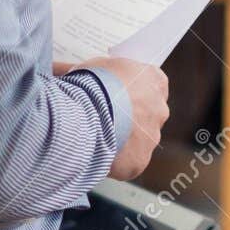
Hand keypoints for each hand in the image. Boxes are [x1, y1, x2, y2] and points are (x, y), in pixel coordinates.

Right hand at [60, 57, 169, 179]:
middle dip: (127, 118)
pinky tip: (94, 155)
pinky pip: (126, 162)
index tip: (115, 96)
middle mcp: (159, 109)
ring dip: (120, 141)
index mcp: (154, 80)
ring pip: (138, 141)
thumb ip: (97, 71)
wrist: (88, 112)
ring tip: (94, 139)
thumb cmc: (91, 84)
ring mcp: (151, 136)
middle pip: (147, 115)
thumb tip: (69, 70)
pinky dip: (112, 161)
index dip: (131, 92)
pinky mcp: (139, 160)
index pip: (150, 86)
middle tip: (102, 119)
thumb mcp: (94, 66)